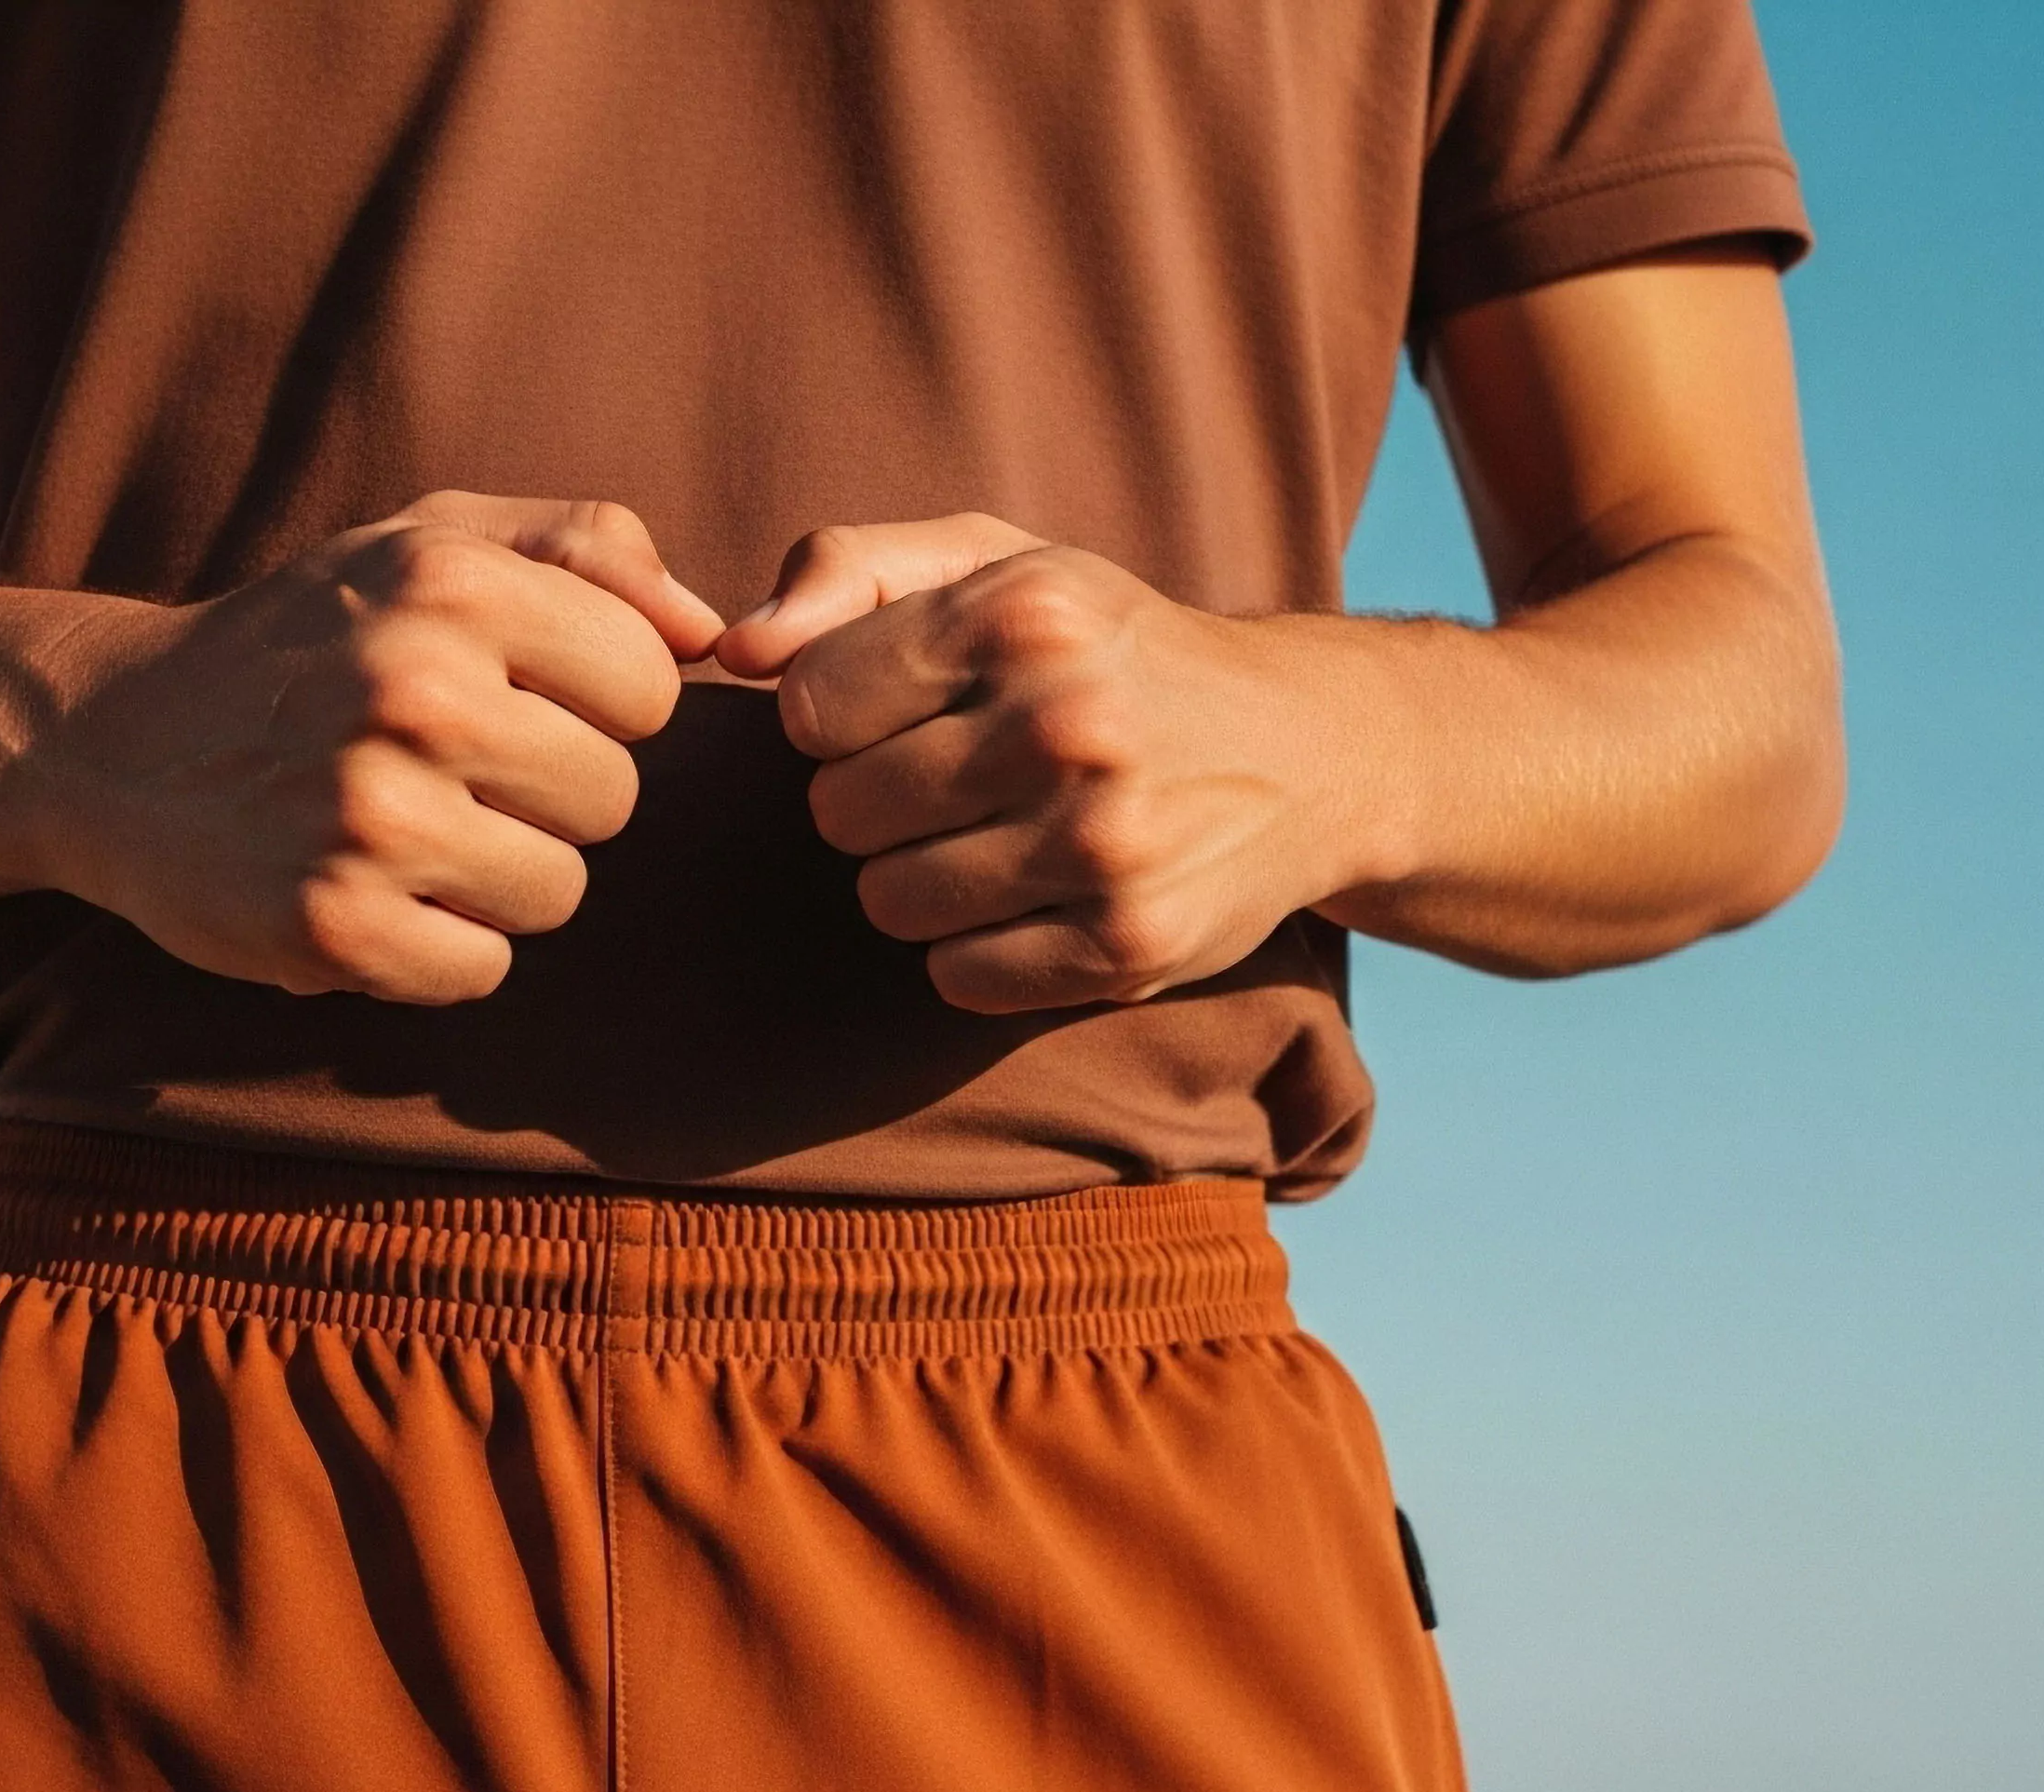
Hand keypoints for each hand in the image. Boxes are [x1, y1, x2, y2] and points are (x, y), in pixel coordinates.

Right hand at [37, 493, 724, 1003]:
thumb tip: (712, 629)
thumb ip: (585, 548)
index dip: (597, 706)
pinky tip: (369, 893)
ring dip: (497, 879)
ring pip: (557, 892)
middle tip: (448, 776)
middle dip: (549, 797)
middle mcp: (412, 689)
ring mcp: (368, 814)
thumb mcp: (427, 544)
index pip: (653, 682)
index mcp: (450, 581)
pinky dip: (438, 951)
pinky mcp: (330, 927)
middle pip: (614, 798)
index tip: (515, 702)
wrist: (111, 742)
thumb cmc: (305, 640)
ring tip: (404, 833)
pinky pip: (482, 969)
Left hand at [708, 515, 1379, 1013]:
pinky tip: (1037, 898)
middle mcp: (1069, 721)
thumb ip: (847, 570)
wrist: (1309, 748)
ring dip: (919, 880)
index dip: (837, 717)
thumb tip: (734, 651)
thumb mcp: (995, 562)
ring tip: (995, 837)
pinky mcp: (1130, 945)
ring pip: (887, 903)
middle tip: (955, 780)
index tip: (901, 710)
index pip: (809, 705)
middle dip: (875, 801)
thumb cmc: (1109, 647)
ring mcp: (1105, 842)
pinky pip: (957, 977)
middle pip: (839, 812)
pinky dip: (977, 949)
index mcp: (1024, 611)